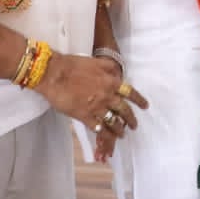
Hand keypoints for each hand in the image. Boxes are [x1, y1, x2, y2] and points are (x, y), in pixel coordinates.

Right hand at [34, 53, 148, 156]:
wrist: (54, 73)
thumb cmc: (72, 65)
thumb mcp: (96, 61)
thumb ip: (109, 68)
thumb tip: (117, 73)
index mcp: (110, 81)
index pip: (130, 92)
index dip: (139, 100)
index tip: (145, 106)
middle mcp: (107, 96)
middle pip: (124, 110)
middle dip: (131, 119)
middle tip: (134, 125)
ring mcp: (96, 107)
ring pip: (113, 122)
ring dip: (119, 129)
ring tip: (122, 134)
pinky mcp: (84, 116)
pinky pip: (98, 129)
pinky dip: (104, 134)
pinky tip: (106, 137)